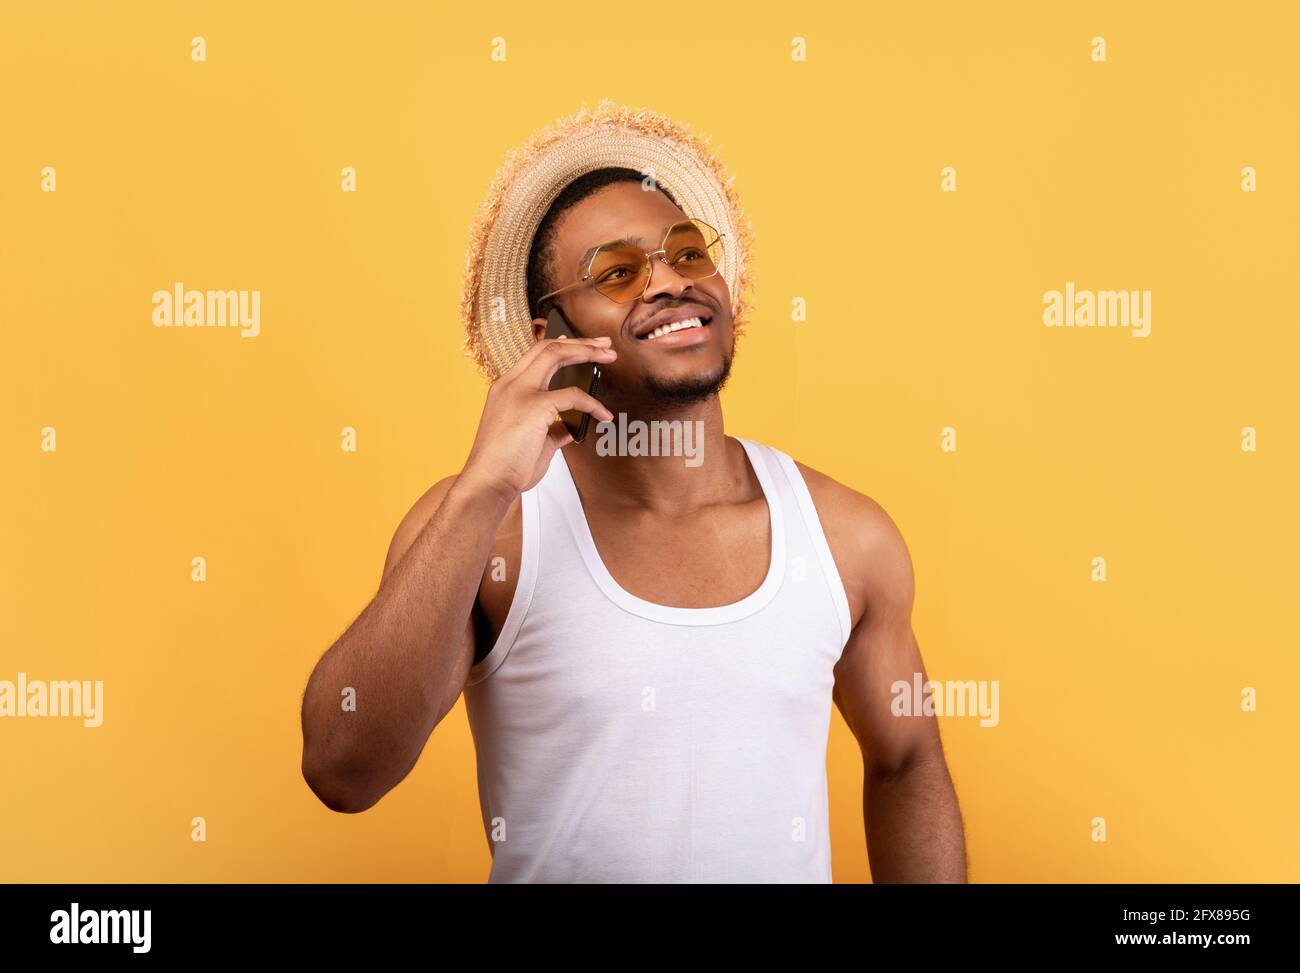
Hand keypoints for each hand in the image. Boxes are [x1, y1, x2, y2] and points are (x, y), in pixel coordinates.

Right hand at [459, 336, 615, 502]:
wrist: (487, 484)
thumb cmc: (506, 467)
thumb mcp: (534, 442)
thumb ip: (552, 430)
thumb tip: (571, 426)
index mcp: (506, 388)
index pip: (535, 354)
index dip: (562, 346)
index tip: (583, 346)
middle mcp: (510, 384)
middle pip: (547, 347)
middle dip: (580, 342)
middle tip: (605, 344)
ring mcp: (520, 393)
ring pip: (555, 355)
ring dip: (587, 352)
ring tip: (610, 355)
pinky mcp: (533, 407)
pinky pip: (572, 395)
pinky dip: (592, 403)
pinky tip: (603, 415)